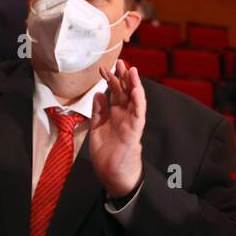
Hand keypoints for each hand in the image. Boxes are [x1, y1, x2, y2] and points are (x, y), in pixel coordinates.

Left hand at [88, 59, 145, 198]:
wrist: (112, 173)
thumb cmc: (107, 153)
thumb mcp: (97, 128)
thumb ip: (99, 112)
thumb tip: (98, 95)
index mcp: (115, 114)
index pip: (114, 93)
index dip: (110, 80)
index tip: (104, 69)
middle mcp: (124, 115)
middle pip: (126, 92)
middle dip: (123, 77)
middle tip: (120, 62)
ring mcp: (131, 122)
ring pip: (135, 100)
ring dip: (134, 85)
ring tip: (132, 71)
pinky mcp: (135, 131)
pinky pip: (138, 114)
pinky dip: (138, 102)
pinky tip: (136, 91)